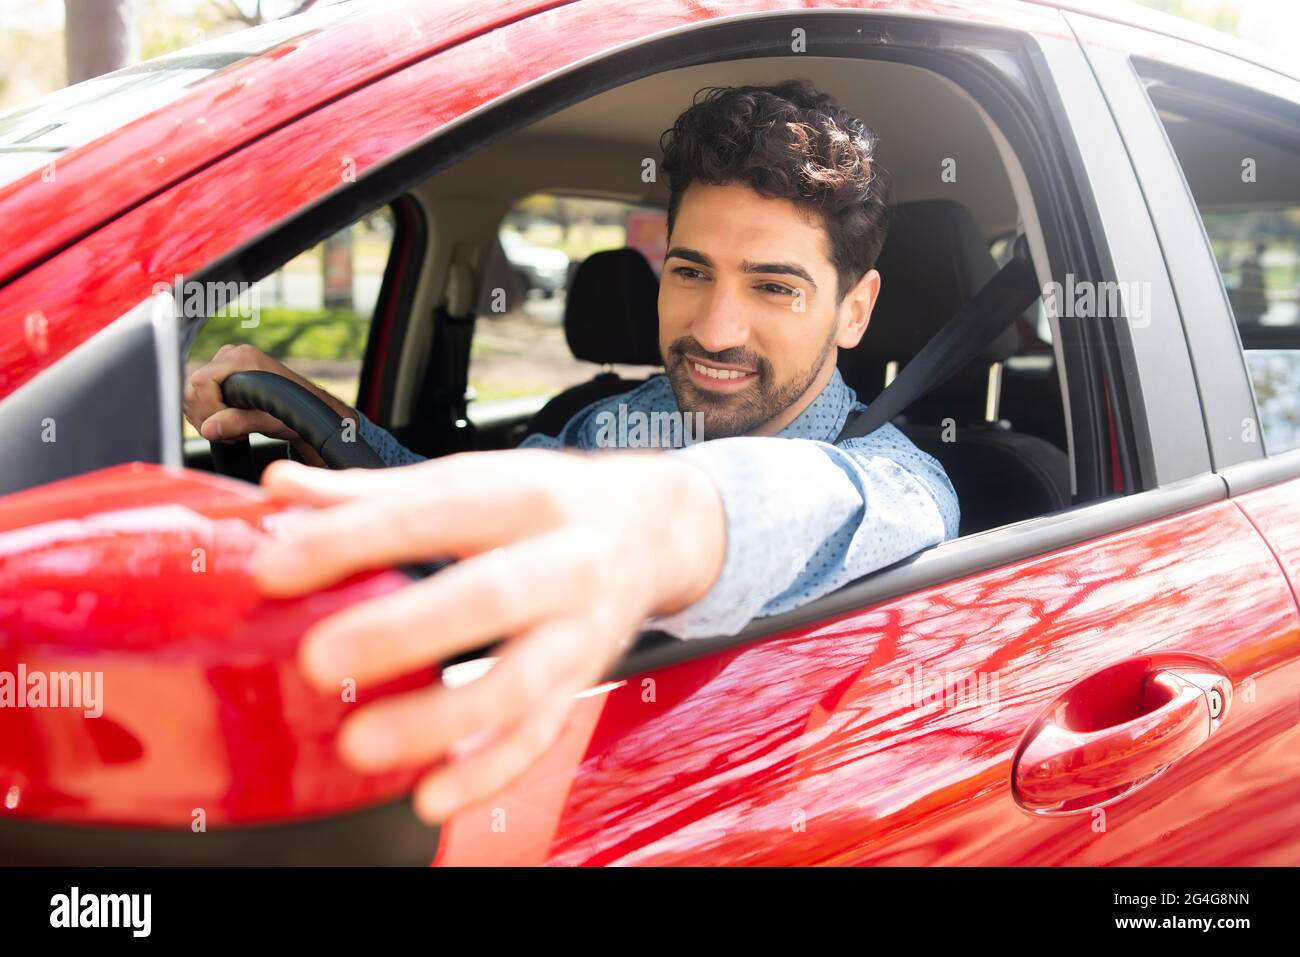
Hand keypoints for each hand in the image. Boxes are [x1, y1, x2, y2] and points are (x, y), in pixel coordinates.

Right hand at [184, 344, 356, 460]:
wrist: (304, 410)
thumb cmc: (293, 412)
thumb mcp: (268, 420)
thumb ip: (239, 422)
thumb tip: (209, 429)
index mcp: (242, 357)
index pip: (202, 381)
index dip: (208, 408)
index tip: (226, 424)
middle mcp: (230, 355)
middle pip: (193, 389)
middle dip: (207, 417)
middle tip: (231, 432)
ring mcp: (223, 364)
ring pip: (192, 396)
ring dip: (207, 419)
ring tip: (233, 429)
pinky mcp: (220, 376)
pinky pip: (197, 398)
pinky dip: (207, 416)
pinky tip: (227, 423)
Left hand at [250, 448, 725, 823]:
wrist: (653, 530)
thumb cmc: (551, 503)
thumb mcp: (476, 478)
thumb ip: (377, 491)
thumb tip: (283, 492)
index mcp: (523, 496)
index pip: (430, 513)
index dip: (352, 539)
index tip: (278, 569)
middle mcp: (563, 561)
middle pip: (490, 596)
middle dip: (404, 631)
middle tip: (320, 660)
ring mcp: (579, 629)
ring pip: (520, 682)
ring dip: (442, 719)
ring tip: (362, 745)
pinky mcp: (583, 679)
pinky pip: (540, 735)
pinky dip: (489, 770)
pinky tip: (433, 795)